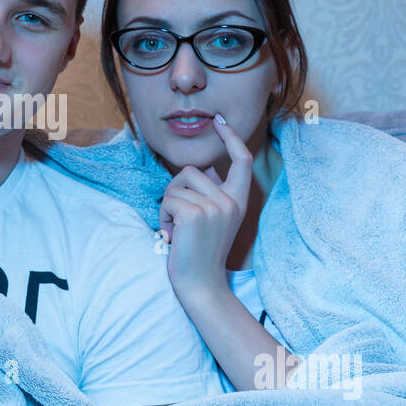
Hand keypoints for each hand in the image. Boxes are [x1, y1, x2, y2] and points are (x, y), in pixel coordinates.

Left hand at [157, 113, 253, 306]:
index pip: (242, 160)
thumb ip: (213, 193)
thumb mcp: (216, 219)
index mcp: (240, 201)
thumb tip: (206, 169)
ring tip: (177, 229)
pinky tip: (172, 235)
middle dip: (178, 189)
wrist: (201, 284)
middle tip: (180, 219)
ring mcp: (215, 207)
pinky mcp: (194, 214)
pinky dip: (163, 216)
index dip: (231, 137)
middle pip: (194, 170)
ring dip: (168, 205)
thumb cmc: (200, 252)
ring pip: (177, 184)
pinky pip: (167, 199)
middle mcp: (231, 201)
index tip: (221, 121)